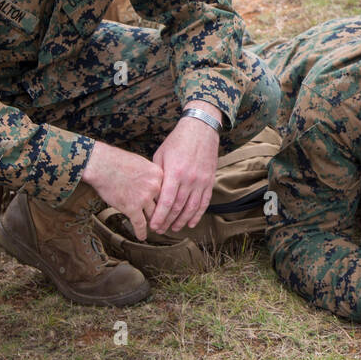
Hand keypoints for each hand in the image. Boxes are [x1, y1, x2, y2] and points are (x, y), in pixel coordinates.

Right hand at [80, 142, 162, 240]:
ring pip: (153, 215)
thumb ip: (151, 175)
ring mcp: (144, 198)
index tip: (170, 208)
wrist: (102, 165)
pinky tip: (142, 236)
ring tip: (155, 229)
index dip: (167, 201)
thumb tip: (154, 184)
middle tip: (166, 223)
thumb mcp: (142, 163)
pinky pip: (140, 224)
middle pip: (162, 205)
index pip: (167, 191)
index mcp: (159, 174)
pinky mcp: (132, 208)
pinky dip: (141, 232)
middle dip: (164, 215)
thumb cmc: (117, 161)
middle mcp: (155, 187)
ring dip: (154, 224)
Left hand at [150, 107, 220, 233]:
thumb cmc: (177, 141)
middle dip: (168, 221)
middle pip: (178, 207)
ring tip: (174, 229)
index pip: (166, 201)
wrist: (201, 129)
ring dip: (182, 220)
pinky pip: (204, 202)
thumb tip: (151, 192)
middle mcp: (189, 179)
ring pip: (191, 207)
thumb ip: (157, 174)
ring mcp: (201, 181)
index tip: (153, 226)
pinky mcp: (209, 181)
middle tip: (160, 230)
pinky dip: (198, 214)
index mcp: (175, 172)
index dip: (159, 216)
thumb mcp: (161, 154)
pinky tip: (191, 222)